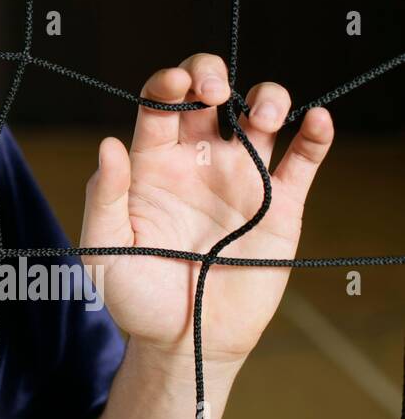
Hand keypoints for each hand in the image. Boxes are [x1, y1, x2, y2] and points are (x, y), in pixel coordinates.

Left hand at [80, 53, 333, 367]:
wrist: (182, 343)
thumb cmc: (134, 295)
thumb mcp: (104, 248)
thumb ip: (106, 196)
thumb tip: (109, 143)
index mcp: (153, 161)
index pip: (159, 105)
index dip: (168, 84)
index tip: (175, 85)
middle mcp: (197, 160)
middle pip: (209, 95)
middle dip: (211, 75)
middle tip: (213, 90)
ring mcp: (240, 178)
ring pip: (259, 116)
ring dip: (267, 97)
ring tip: (264, 114)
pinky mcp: (280, 207)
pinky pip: (301, 162)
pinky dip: (314, 135)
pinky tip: (314, 120)